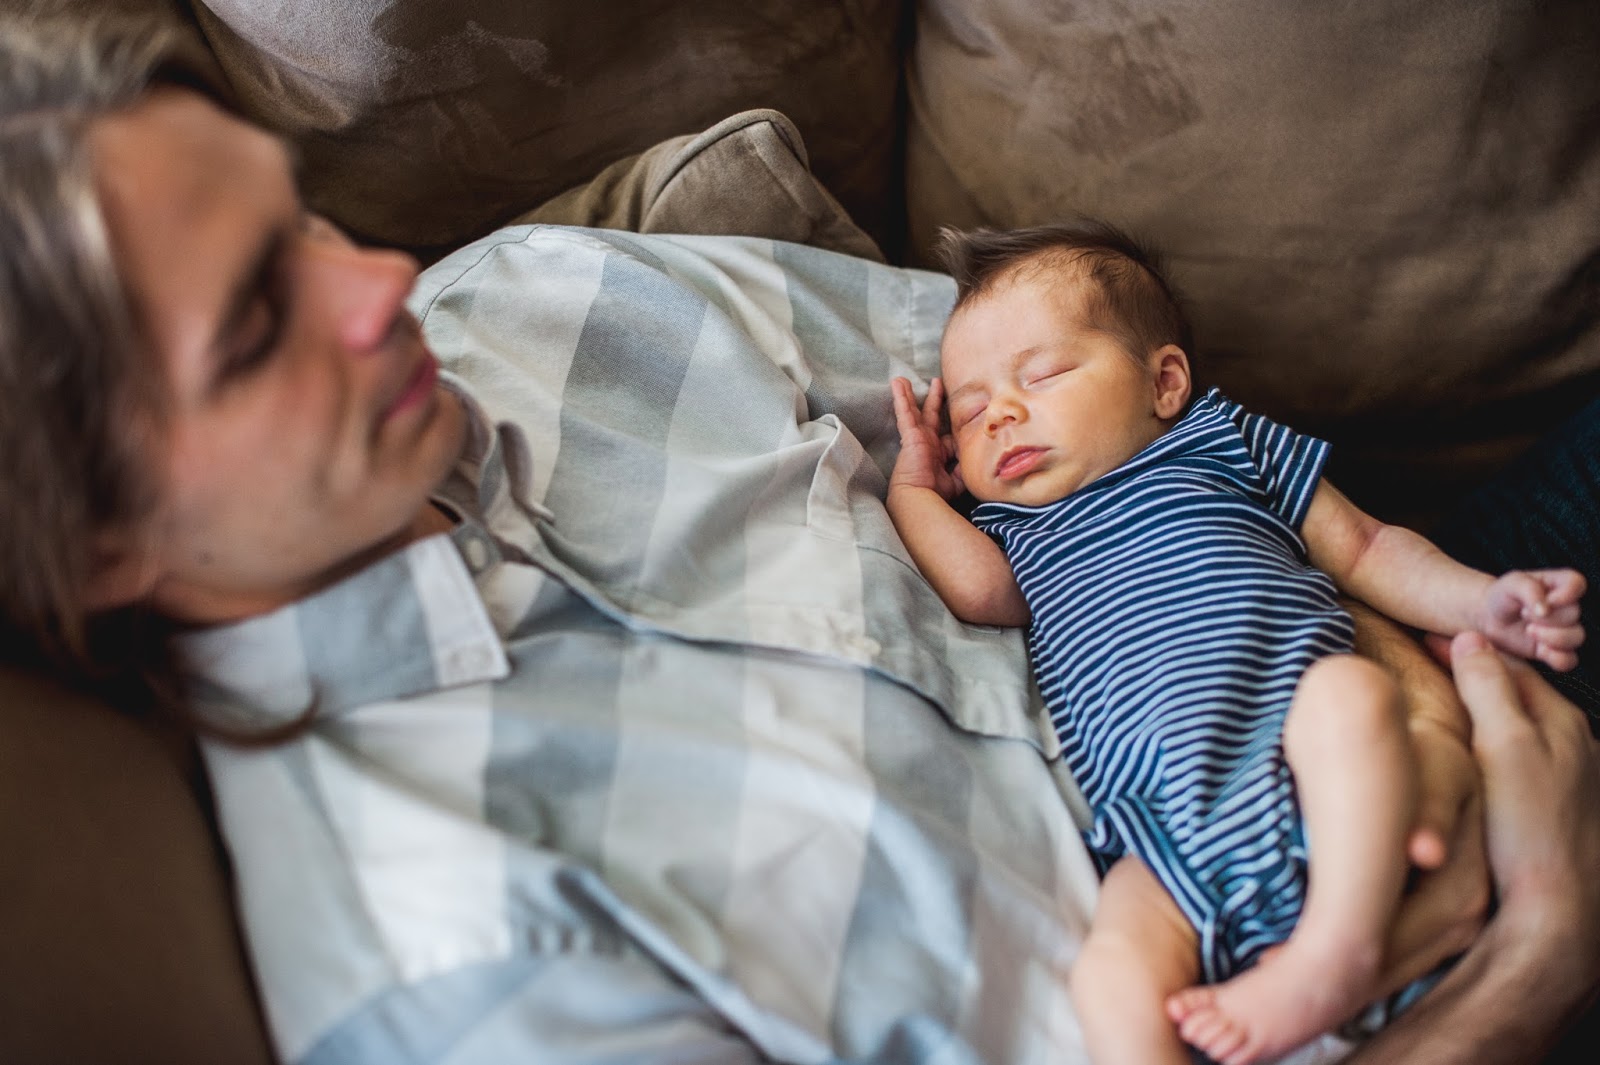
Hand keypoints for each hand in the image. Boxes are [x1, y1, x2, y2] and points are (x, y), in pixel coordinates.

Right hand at [889, 377, 963, 500]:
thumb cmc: (937, 494)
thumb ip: (964, 469)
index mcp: (938, 455)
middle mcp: (928, 444)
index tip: (965, 418)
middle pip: (931, 416)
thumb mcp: (957, 480)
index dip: (956, 429)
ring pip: (914, 411)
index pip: (949, 437)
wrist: (919, 499)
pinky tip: (897, 383)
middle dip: (935, 400)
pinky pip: (905, 412)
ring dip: (910, 395)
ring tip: (903, 380)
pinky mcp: (910, 435)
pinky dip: (901, 397)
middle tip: (938, 384)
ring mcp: (917, 438)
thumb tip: (976, 461)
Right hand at [1449, 630, 1599, 981]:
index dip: (1465, 651)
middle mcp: (1576, 747)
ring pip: (1523, 732)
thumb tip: (1471, 641)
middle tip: (1433, 669)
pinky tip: (1475, 768)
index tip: (1425, 644)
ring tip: (1449, 713)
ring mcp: (1571, 783)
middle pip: (1520, 697)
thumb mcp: (1501, 743)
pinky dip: (1495, 753)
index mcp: (1562, 722)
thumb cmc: (1527, 828)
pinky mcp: (1559, 815)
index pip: (1509, 667)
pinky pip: (1522, 766)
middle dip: (1479, 679)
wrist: (1554, 907)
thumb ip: (1487, 688)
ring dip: (1488, 717)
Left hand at [1478, 568, 1584, 669]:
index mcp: (1558, 584)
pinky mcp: (1553, 650)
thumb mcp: (1511, 583)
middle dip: (1548, 617)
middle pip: (1574, 614)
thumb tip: (1545, 610)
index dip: (1566, 593)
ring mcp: (1561, 630)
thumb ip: (1530, 590)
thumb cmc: (1501, 596)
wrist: (1487, 619)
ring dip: (1553, 637)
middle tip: (1523, 614)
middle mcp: (1564, 607)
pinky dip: (1558, 657)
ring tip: (1528, 631)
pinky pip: (1569, 660)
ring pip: (1576, 637)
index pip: (1576, 583)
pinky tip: (1541, 650)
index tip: (1546, 600)